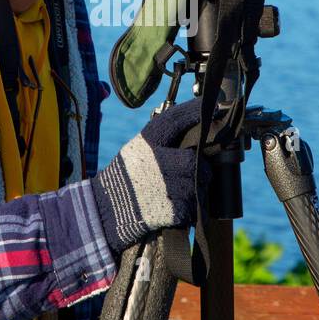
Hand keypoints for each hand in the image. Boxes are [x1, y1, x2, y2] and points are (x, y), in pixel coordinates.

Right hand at [89, 99, 210, 252]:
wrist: (104, 212)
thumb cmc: (124, 179)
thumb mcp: (136, 151)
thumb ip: (162, 142)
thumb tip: (197, 137)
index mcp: (147, 141)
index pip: (177, 119)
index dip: (197, 111)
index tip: (214, 108)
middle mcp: (156, 160)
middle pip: (195, 162)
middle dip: (201, 171)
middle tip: (196, 175)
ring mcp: (163, 185)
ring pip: (197, 187)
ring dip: (194, 193)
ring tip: (177, 195)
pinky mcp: (169, 209)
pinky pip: (192, 208)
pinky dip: (187, 211)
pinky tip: (172, 208)